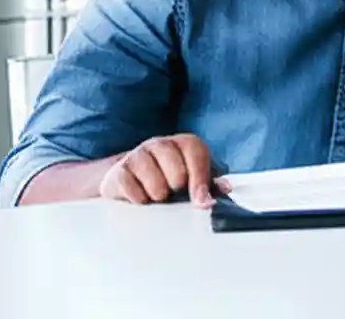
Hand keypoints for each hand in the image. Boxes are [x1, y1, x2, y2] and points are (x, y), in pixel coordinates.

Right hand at [98, 133, 227, 208]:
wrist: (131, 178)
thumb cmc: (169, 177)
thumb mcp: (193, 179)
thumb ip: (211, 184)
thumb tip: (224, 188)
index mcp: (184, 143)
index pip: (196, 153)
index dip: (200, 179)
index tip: (201, 200)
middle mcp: (161, 144)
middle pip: (177, 172)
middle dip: (177, 189)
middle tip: (173, 192)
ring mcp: (137, 154)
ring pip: (155, 183)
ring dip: (158, 196)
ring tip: (157, 194)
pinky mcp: (119, 170)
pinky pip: (133, 190)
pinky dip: (140, 200)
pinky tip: (141, 196)